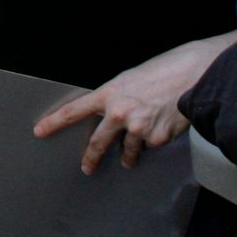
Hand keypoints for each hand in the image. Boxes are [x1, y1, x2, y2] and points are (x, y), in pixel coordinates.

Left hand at [32, 32, 236, 173]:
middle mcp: (120, 112)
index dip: (55, 122)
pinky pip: (151, 147)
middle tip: (87, 167)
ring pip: (127, 151)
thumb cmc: (166, 70)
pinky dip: (155, 143)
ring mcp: (137, 128)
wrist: (196, 74)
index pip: (75, 110)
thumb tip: (116, 117)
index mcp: (110, 93)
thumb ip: (120, 98)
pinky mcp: (156, 139)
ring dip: (129, 155)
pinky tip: (164, 129)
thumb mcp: (134, 79)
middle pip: (98, 142)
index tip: (40, 131)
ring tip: (132, 156)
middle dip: (91, 157)